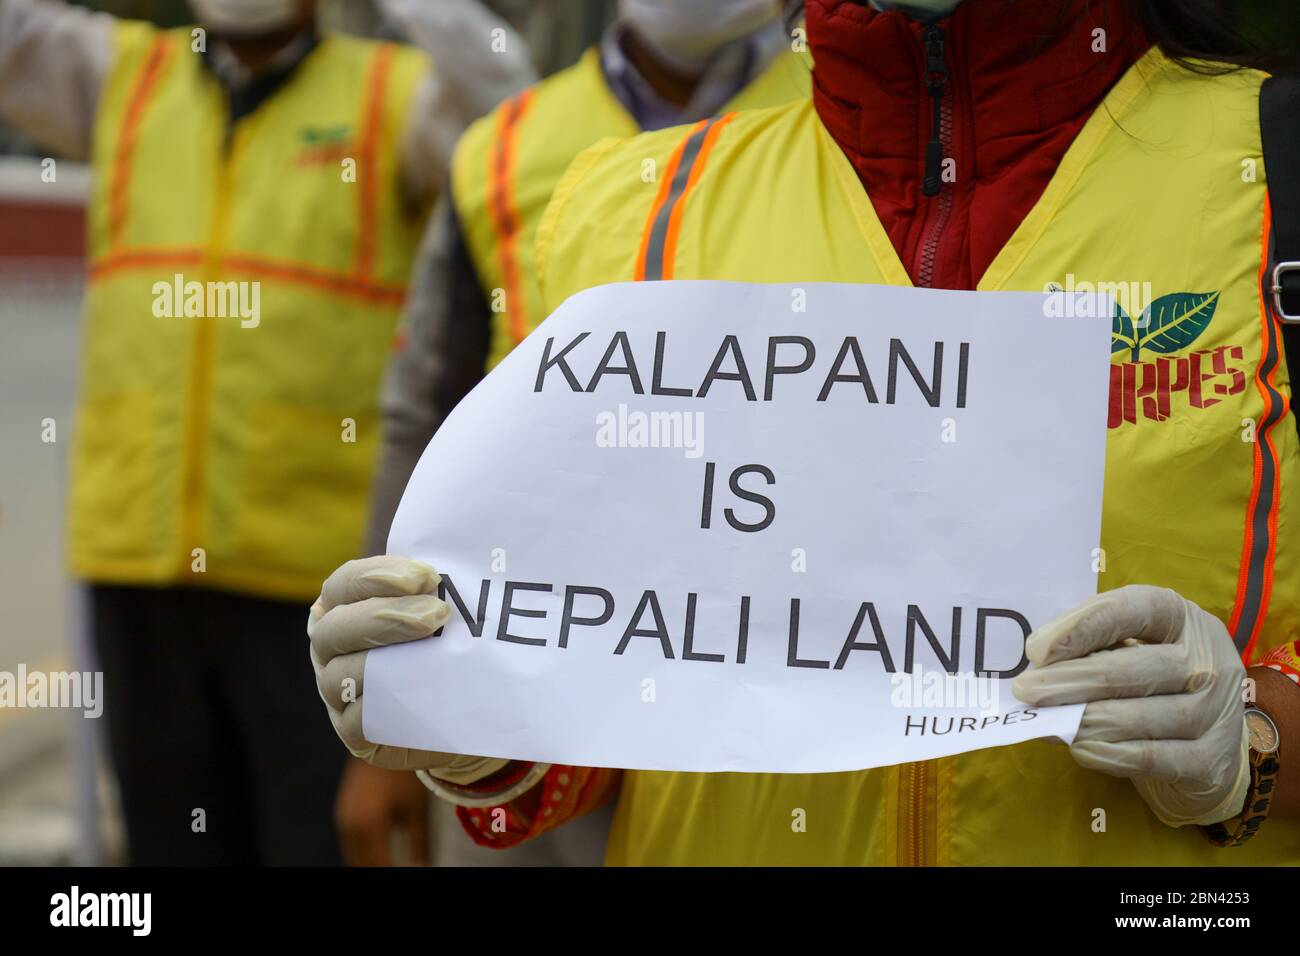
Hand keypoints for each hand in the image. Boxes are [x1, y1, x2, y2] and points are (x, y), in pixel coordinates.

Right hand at [308, 555, 505, 780]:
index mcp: (343, 606)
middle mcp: (331, 648)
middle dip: (384, 617)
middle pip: (334, 629)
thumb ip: (437, 584)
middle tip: (437, 615)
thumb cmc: (449, 641)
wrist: (470, 704)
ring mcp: (337, 694)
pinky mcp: (356, 734)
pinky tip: (420, 692)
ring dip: (385, 661)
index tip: (427, 577)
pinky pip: (356, 721)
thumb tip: (462, 562)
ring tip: (435, 652)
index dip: (376, 577)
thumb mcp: (443, 605)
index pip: (343, 584)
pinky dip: (384, 705)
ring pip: (339, 676)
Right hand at [335, 757, 430, 866]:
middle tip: (401, 868)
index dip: (393, 872)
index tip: (414, 870)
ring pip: (353, 857)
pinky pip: (350, 844)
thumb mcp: (416, 809)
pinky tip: (379, 857)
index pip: (378, 866)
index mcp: (368, 826)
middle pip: (361, 865)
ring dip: (370, 864)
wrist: (382, 738)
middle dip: (379, 870)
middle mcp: (349, 826)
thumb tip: (423, 866)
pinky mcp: (342, 813)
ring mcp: (342, 819)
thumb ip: (419, 843)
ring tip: (391, 864)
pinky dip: (363, 855)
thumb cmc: (405, 771)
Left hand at [1013, 584, 1248, 827]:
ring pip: (1140, 716)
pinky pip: (1152, 758)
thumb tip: (1037, 661)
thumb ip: (1088, 647)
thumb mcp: (1125, 649)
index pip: (1134, 608)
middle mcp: (1208, 659)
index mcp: (1181, 618)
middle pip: (1131, 668)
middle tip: (1026, 691)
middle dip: (1070, 680)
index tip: (1037, 649)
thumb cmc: (1149, 685)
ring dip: (1084, 721)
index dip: (1084, 626)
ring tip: (1047, 723)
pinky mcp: (1213, 760)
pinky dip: (1109, 754)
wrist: (1204, 749)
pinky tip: (1079, 748)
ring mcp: (1218, 711)